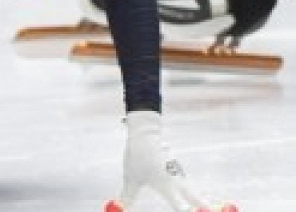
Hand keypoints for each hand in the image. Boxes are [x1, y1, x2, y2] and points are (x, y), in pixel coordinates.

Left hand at [108, 111, 236, 211]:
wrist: (145, 136)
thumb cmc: (137, 158)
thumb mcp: (130, 180)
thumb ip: (127, 197)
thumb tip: (119, 208)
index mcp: (166, 187)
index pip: (182, 207)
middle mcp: (177, 182)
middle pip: (197, 200)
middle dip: (205, 208)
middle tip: (220, 211)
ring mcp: (180, 175)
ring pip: (193, 193)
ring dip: (199, 202)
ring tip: (210, 207)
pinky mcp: (179, 170)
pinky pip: (186, 186)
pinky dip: (191, 195)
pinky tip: (192, 195)